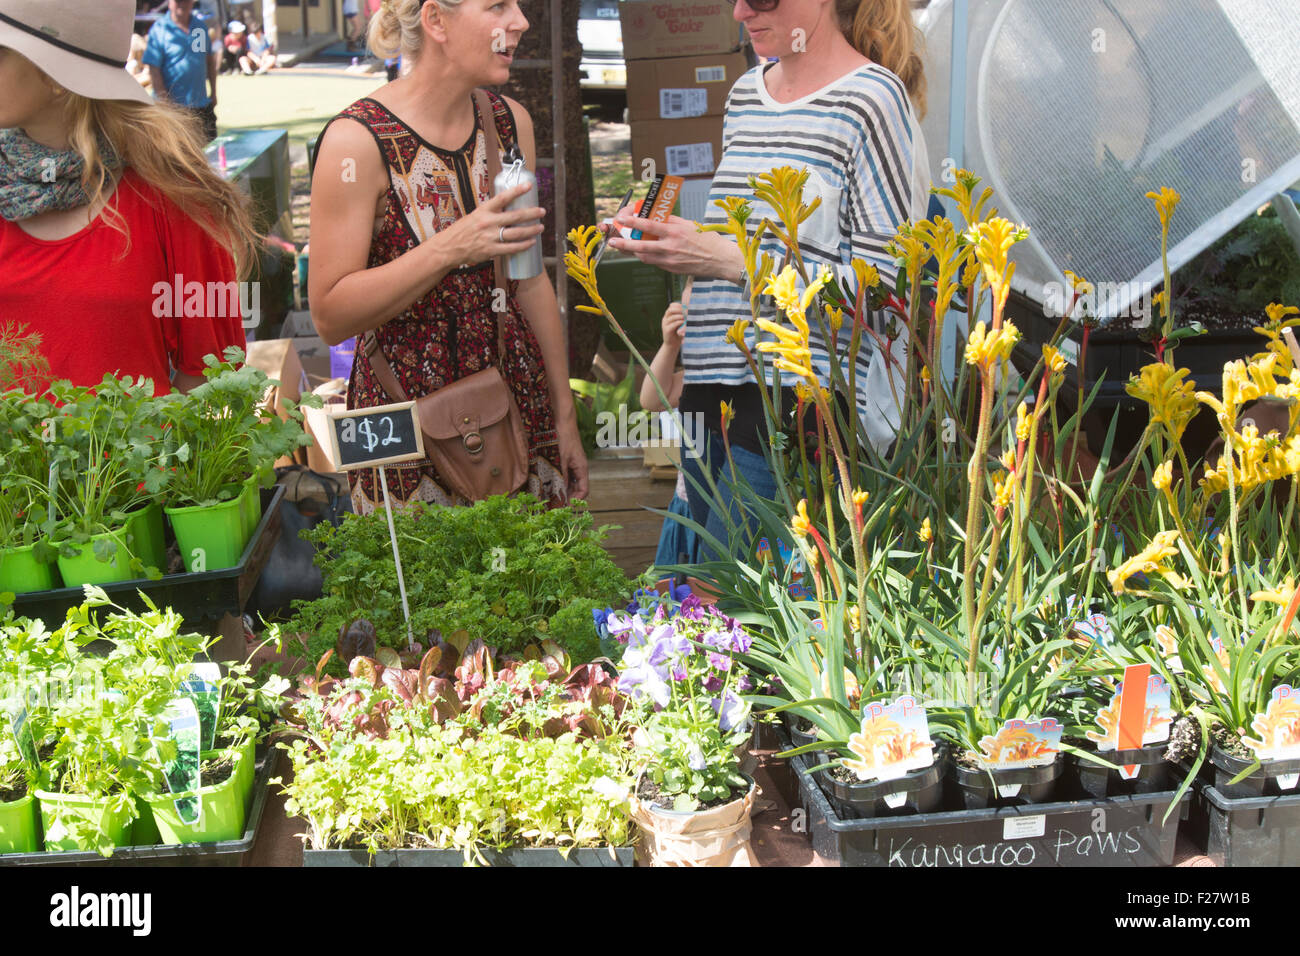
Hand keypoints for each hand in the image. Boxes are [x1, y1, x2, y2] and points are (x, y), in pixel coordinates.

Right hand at [442, 182, 543, 267]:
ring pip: (517, 233)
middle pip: (515, 216)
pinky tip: (531, 242)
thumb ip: (492, 212)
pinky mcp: (491, 250)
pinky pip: (512, 248)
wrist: (449, 247)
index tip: (529, 186)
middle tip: (542, 211)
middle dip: (532, 213)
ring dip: (531, 230)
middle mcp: (488, 222)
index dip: (517, 191)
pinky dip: (524, 245)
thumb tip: (509, 207)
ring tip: (540, 227)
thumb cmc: (464, 230)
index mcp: (484, 210)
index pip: (502, 197)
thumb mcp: (476, 215)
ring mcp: (490, 237)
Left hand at [556, 416, 588, 500]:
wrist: (561, 420)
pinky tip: (546, 483)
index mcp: (581, 468)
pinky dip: (555, 480)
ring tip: (548, 496)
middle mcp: (578, 468)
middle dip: (566, 497)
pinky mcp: (563, 460)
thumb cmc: (563, 437)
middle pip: (575, 488)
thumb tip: (558, 493)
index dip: (576, 500)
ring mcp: (570, 464)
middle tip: (554, 505)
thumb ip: (560, 476)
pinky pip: (561, 474)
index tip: (565, 507)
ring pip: (567, 482)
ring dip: (560, 489)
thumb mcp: (560, 459)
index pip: (584, 490)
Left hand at [608, 212, 740, 278]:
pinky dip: (647, 256)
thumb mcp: (689, 224)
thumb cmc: (707, 239)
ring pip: (645, 257)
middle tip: (612, 241)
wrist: (720, 260)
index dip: (633, 222)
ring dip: (632, 252)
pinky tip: (642, 251)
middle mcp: (670, 247)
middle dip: (624, 244)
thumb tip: (654, 216)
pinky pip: (654, 262)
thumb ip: (670, 221)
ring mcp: (670, 260)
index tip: (621, 219)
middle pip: (641, 247)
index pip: (649, 226)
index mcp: (675, 232)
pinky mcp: (672, 269)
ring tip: (623, 246)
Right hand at [661, 302, 684, 346]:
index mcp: (668, 316)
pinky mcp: (667, 330)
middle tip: (687, 311)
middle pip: (670, 310)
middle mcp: (665, 319)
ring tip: (687, 317)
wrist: (672, 345)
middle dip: (679, 310)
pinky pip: (674, 324)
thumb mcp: (680, 323)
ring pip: (672, 317)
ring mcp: (665, 325)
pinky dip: (680, 322)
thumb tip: (690, 310)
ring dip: (681, 316)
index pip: (671, 306)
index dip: (679, 305)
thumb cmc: (678, 333)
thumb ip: (682, 317)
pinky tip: (685, 323)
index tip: (686, 307)